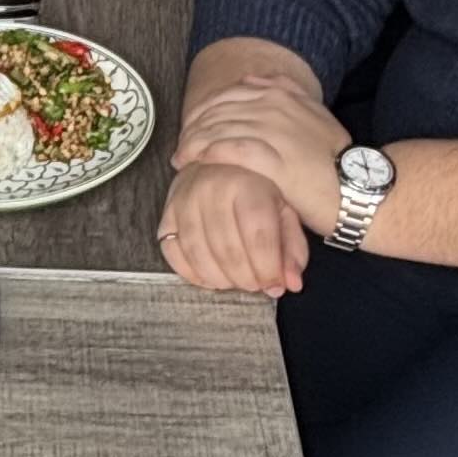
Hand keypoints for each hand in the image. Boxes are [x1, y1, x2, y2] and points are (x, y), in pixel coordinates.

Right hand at [160, 160, 310, 294]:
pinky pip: (174, 256)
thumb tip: (292, 284)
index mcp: (245, 182)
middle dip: (247, 278)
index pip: (257, 235)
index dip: (268, 267)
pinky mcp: (164, 218)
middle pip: (227, 250)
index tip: (276, 285)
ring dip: (222, 280)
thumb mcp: (284, 213)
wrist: (213, 171)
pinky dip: (194, 274)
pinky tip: (212, 276)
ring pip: (199, 256)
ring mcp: (181, 202)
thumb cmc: (255, 195)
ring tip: (237, 282)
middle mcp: (209, 188)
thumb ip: (293, 249)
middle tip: (257, 286)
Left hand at [172, 75, 350, 237]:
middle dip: (194, 128)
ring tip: (181, 158)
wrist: (359, 189)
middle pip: (219, 110)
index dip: (204, 109)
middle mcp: (276, 106)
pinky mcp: (274, 159)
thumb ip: (288, 92)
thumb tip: (256, 78)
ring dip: (194, 143)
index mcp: (283, 93)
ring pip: (220, 129)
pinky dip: (208, 153)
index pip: (230, 93)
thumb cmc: (335, 160)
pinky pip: (230, 149)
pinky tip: (195, 161)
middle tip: (180, 145)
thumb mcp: (315, 115)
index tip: (190, 125)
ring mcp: (275, 130)